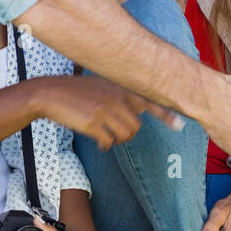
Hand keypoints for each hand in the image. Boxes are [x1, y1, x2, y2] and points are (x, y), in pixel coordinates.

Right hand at [28, 76, 164, 150]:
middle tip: (115, 132)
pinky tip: (98, 141)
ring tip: (106, 136)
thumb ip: (120, 95)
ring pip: (125, 136)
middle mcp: (116, 98)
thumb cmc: (77, 91)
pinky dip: (105, 145)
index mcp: (120, 88)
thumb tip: (138, 112)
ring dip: (117, 140)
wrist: (50, 93)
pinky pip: (109, 142)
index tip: (180, 125)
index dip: (166, 114)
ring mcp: (105, 110)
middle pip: (136, 127)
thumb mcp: (102, 85)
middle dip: (127, 134)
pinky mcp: (93, 123)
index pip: (149, 101)